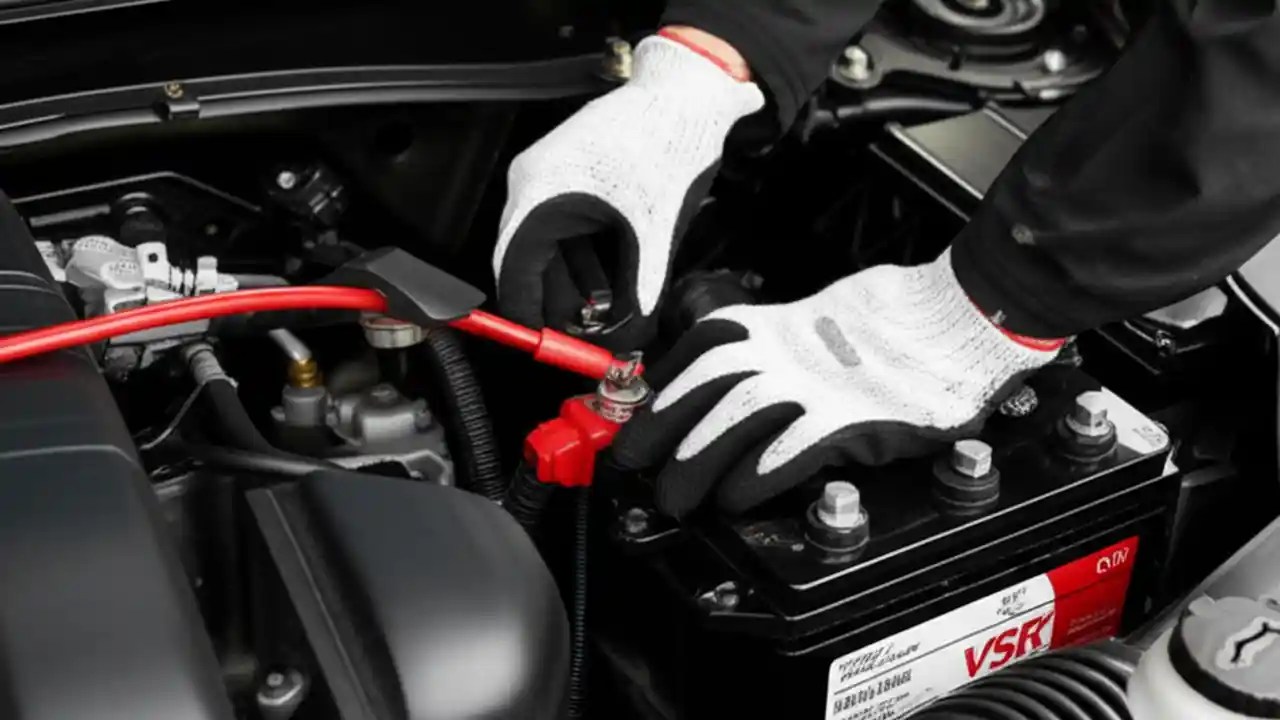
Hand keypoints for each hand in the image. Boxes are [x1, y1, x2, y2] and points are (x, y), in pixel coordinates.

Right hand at [493, 34, 762, 347]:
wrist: (687, 92)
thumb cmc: (665, 138)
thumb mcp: (655, 226)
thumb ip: (643, 285)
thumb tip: (637, 331)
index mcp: (542, 192)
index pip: (513, 268)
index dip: (529, 313)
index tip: (547, 344)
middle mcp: (535, 183)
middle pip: (530, 262)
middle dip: (559, 302)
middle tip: (585, 335)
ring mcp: (550, 177)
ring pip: (551, 248)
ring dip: (576, 283)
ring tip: (606, 312)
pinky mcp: (571, 177)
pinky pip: (566, 229)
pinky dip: (586, 258)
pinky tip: (612, 280)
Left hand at [611, 250, 1060, 516]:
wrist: (961, 316)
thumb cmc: (897, 324)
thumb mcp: (819, 324)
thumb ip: (775, 348)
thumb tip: (724, 382)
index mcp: (778, 327)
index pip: (701, 349)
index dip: (663, 383)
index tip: (638, 415)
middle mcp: (789, 352)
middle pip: (706, 385)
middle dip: (663, 427)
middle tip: (633, 466)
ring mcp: (820, 385)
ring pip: (738, 416)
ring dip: (698, 458)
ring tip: (674, 497)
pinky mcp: (854, 419)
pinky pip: (794, 449)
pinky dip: (760, 473)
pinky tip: (737, 497)